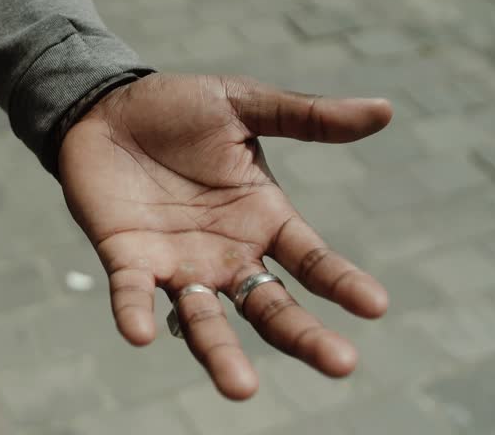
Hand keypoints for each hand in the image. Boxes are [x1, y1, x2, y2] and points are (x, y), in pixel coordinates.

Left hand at [59, 73, 391, 399]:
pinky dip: (136, 313)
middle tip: (340, 365)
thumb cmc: (179, 109)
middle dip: (302, 335)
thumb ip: (305, 117)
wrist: (108, 108)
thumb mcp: (245, 105)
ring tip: (241, 388)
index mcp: (262, 219)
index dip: (342, 282)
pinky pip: (132, 294)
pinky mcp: (127, 259)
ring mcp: (177, 262)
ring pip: (204, 319)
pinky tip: (141, 335)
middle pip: (270, 305)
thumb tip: (385, 109)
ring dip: (220, 352)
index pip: (311, 260)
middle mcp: (226, 253)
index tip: (375, 305)